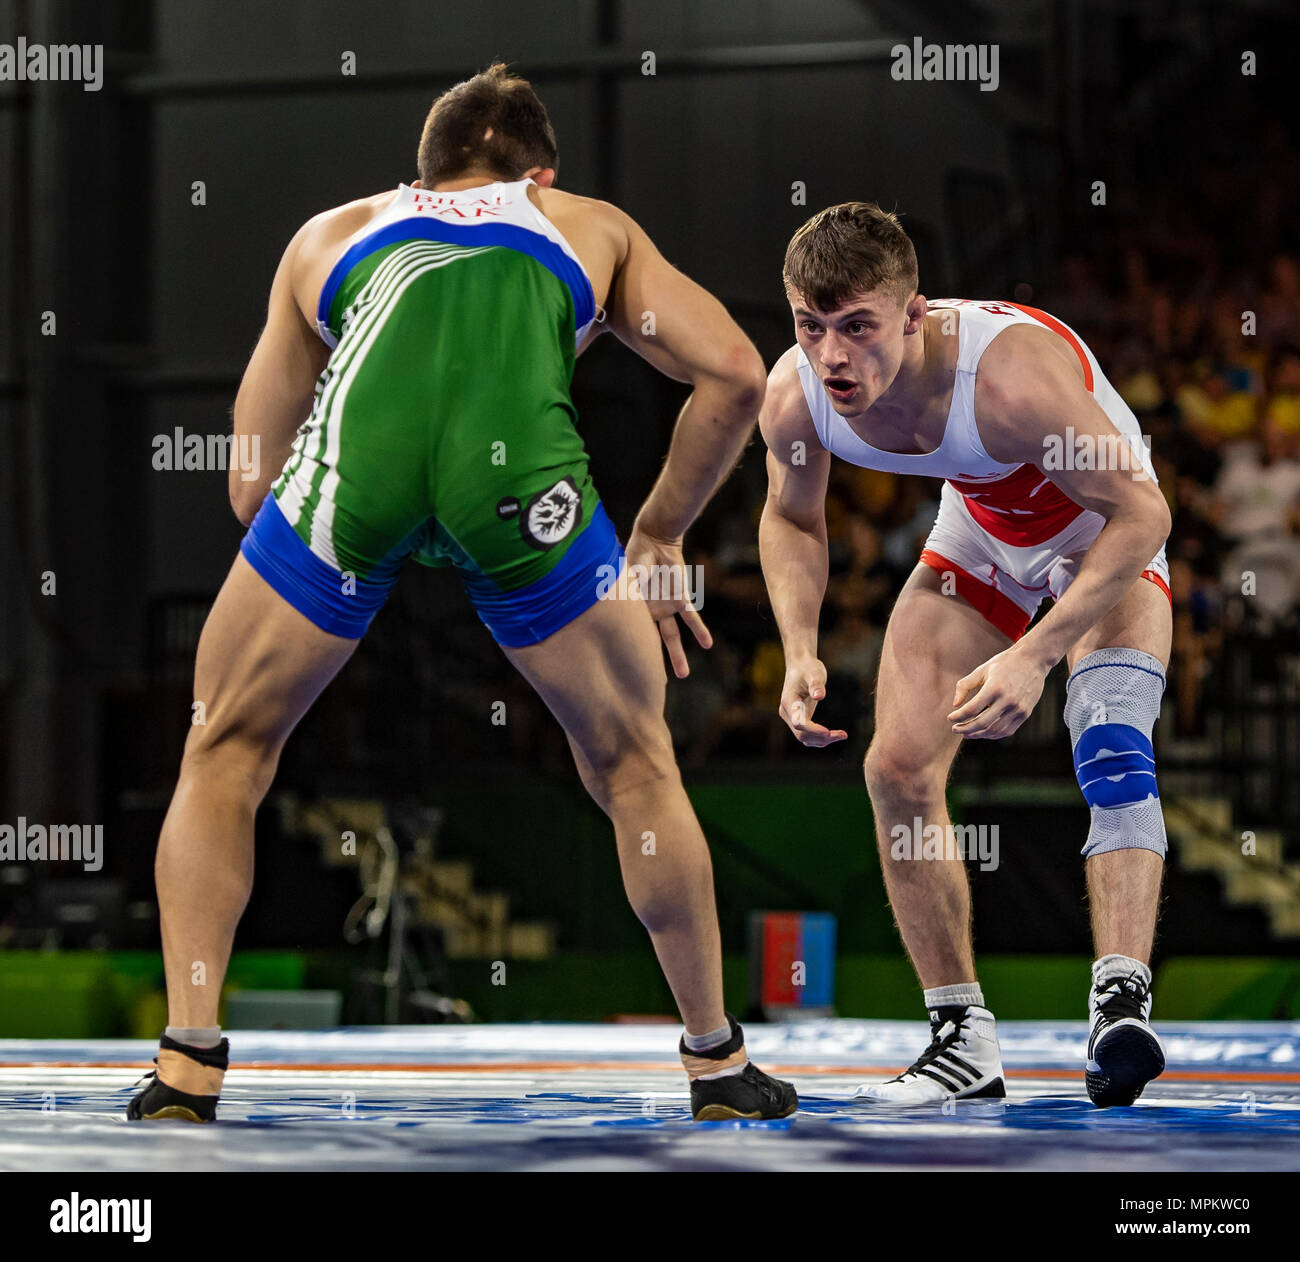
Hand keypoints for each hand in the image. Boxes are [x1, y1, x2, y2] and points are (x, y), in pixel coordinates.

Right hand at [624, 527, 711, 678]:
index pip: (634, 632)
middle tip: (654, 685)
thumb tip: (633, 586)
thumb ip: (633, 579)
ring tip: (684, 675)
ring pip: (672, 636)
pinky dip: (699, 630)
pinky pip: (691, 617)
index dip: (634, 645)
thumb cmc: (636, 553)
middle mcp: (649, 612)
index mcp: (632, 610)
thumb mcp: (629, 568)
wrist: (654, 539)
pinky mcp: (680, 598)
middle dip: (653, 662)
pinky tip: (708, 644)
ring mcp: (666, 607)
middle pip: (652, 641)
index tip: (632, 666)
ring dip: (678, 655)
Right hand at [779, 658, 847, 746]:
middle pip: (801, 733)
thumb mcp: (814, 673)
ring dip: (822, 740)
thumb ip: (816, 685)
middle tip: (843, 735)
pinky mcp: (799, 718)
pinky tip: (835, 735)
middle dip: (821, 737)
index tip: (829, 731)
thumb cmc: (808, 668)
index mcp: (789, 701)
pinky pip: (807, 734)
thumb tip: (820, 696)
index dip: (813, 729)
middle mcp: (787, 712)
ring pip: (804, 737)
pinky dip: (820, 738)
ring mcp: (791, 717)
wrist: (800, 665)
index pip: (798, 722)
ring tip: (842, 735)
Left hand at [948, 646, 1047, 739]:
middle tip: (955, 729)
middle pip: (982, 723)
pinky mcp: (1025, 713)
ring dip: (978, 735)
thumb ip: (965, 685)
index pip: (972, 709)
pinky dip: (993, 735)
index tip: (950, 718)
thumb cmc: (1004, 664)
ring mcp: (1018, 708)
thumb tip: (955, 705)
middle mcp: (1008, 700)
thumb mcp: (982, 669)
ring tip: (967, 733)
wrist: (1033, 660)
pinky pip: (1007, 731)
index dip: (958, 716)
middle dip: (965, 729)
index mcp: (995, 687)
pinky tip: (983, 732)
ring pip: (995, 730)